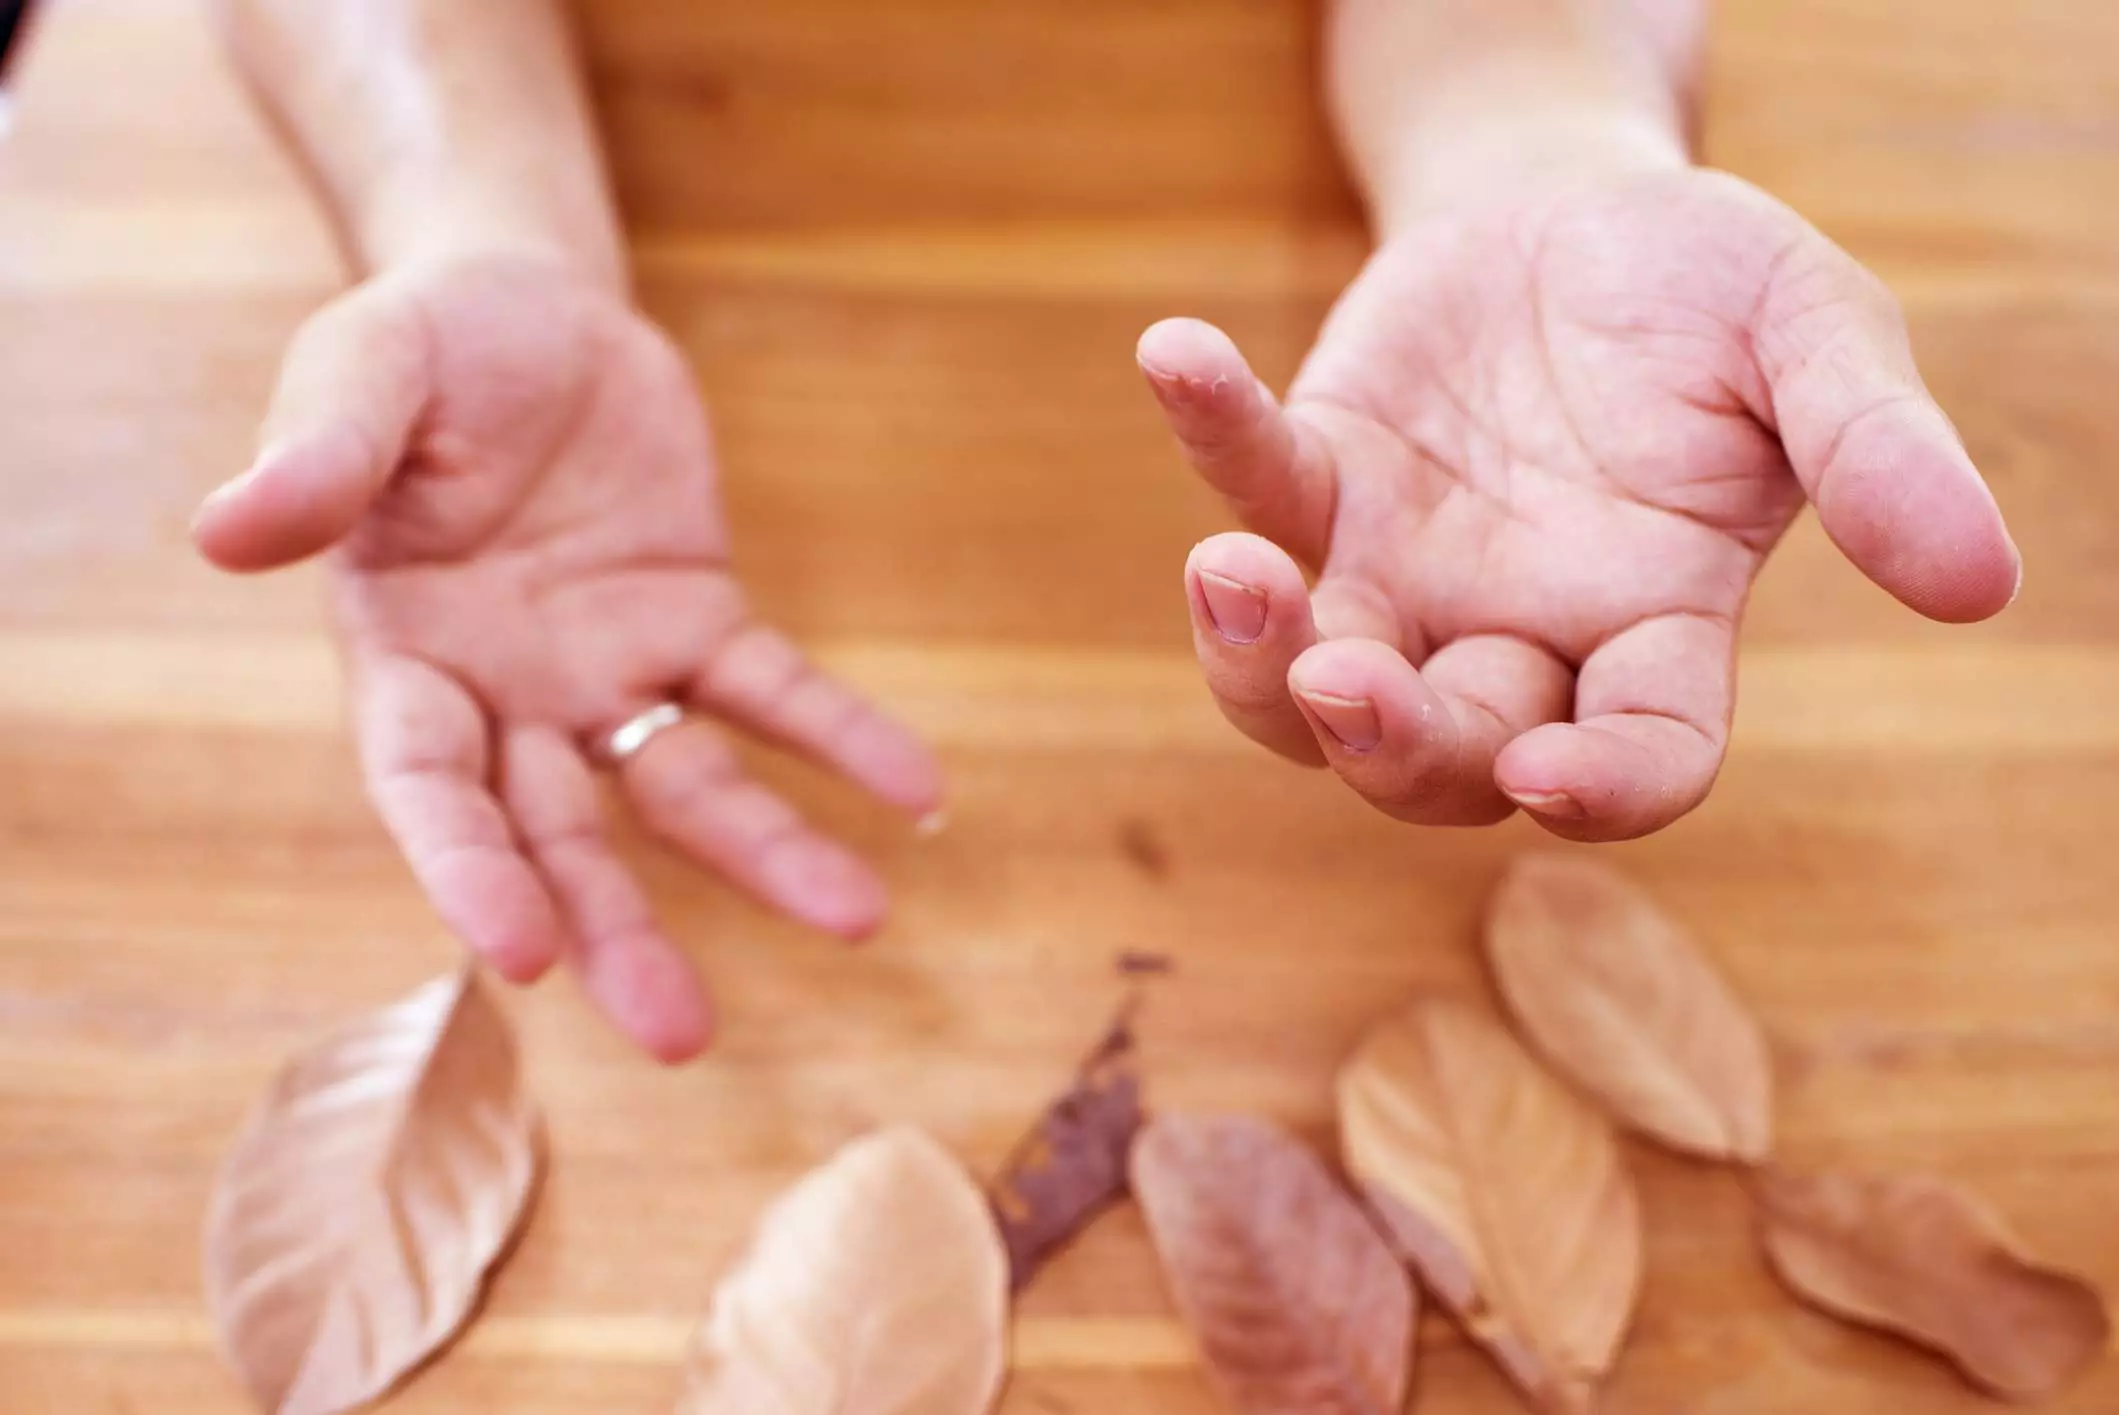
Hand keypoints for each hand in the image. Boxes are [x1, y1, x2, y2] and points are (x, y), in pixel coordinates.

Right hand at [192, 256, 941, 1060]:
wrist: (525, 303)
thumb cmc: (423, 347)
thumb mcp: (365, 370)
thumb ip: (321, 454)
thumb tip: (227, 531)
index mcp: (405, 657)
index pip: (429, 789)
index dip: (470, 873)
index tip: (523, 955)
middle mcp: (506, 695)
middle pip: (560, 836)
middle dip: (618, 933)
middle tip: (681, 1035)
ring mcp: (606, 669)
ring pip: (683, 789)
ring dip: (765, 856)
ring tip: (858, 917)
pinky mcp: (694, 621)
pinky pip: (771, 692)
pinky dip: (837, 736)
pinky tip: (914, 791)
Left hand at [1140, 169, 2016, 838]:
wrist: (1585, 214)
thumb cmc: (1712, 297)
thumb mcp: (1815, 341)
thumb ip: (1877, 454)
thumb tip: (1978, 583)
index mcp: (1653, 632)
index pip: (1639, 756)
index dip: (1603, 790)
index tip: (1549, 779)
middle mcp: (1513, 636)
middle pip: (1438, 759)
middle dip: (1389, 740)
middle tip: (1343, 680)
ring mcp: (1401, 574)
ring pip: (1303, 690)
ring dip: (1254, 660)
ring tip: (1228, 573)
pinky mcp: (1318, 485)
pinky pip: (1252, 484)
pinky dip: (1213, 428)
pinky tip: (1177, 350)